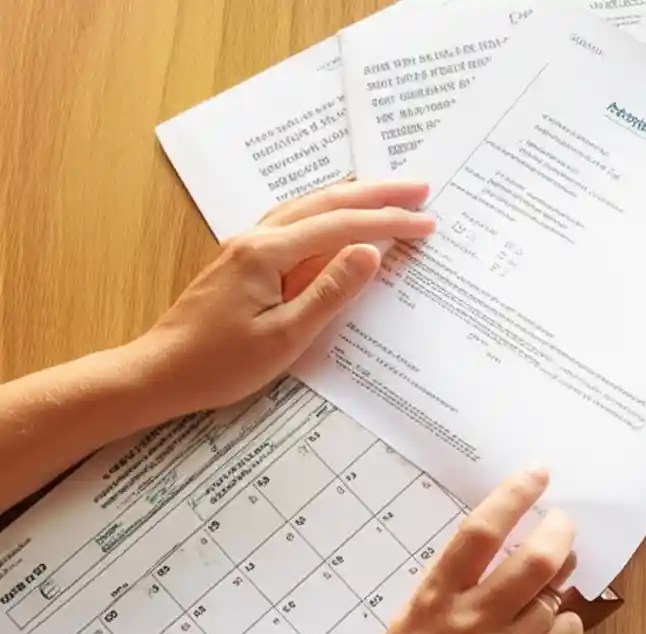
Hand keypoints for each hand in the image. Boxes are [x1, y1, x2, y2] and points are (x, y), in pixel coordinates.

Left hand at [131, 181, 434, 415]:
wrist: (160, 372)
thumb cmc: (220, 364)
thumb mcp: (285, 336)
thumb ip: (329, 292)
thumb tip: (369, 252)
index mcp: (268, 254)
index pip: (341, 227)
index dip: (387, 222)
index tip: (426, 222)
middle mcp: (256, 238)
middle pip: (326, 203)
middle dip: (376, 194)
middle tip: (420, 190)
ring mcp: (247, 245)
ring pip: (308, 207)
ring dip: (352, 198)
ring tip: (388, 194)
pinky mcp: (244, 260)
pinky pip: (294, 222)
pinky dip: (326, 212)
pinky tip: (338, 216)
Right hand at [355, 468, 583, 633]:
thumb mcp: (412, 619)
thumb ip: (451, 581)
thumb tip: (498, 540)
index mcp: (434, 598)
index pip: (480, 531)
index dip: (514, 495)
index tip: (536, 474)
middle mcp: (470, 621)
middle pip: (535, 558)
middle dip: (559, 530)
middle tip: (563, 521)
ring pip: (555, 593)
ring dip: (561, 577)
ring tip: (553, 575)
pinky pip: (567, 631)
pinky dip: (564, 620)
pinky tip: (546, 624)